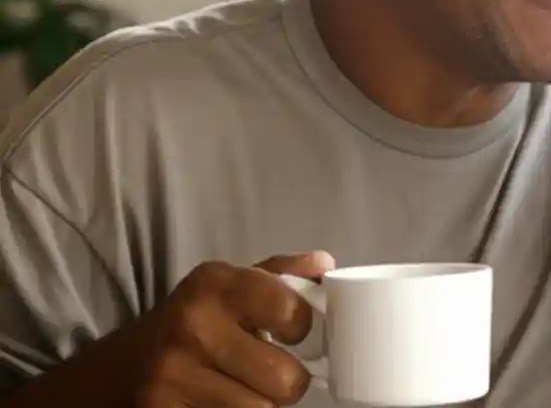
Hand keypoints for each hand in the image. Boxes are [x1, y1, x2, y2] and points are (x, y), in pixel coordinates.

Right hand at [127, 250, 333, 406]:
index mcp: (215, 284)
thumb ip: (281, 274)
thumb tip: (323, 265)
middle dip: (289, 382)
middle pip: (285, 379)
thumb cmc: (192, 323)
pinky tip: (221, 402)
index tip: (293, 333)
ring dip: (263, 405)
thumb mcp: (229, 286)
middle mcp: (192, 326)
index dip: (302, 329)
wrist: (118, 369)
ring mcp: (173, 376)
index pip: (292, 314)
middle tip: (273, 374)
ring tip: (245, 389)